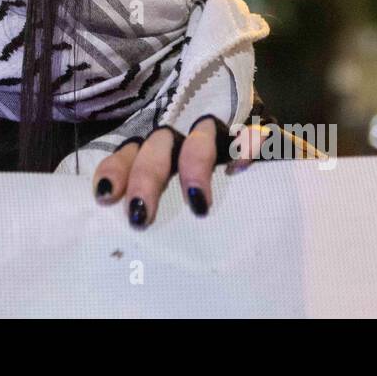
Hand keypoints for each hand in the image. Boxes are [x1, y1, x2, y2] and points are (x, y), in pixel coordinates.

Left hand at [92, 117, 270, 227]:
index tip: (106, 196)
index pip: (129, 154)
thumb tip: (128, 242)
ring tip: (197, 202)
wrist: (270, 183)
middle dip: (146, 176)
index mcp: (160, 159)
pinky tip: (240, 169)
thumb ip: (154, 215)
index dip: (114, 169)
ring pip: (200, 133)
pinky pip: (250, 135)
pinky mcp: (256, 138)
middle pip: (159, 144)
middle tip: (141, 214)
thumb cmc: (210, 206)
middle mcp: (186, 144)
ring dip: (193, 163)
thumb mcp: (174, 212)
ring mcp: (221, 138)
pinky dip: (244, 148)